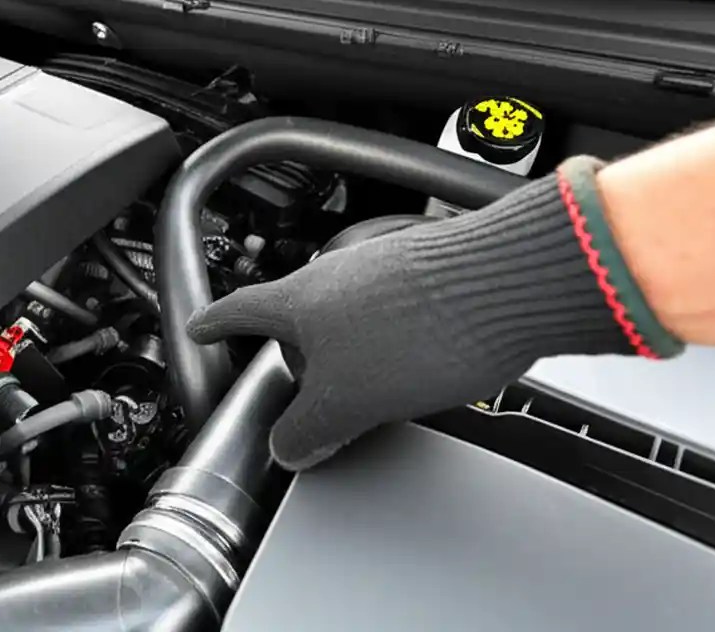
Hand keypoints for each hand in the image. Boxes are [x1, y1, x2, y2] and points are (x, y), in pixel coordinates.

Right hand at [187, 173, 647, 469]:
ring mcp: (386, 267)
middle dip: (304, 356)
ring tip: (381, 390)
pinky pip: (398, 313)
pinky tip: (424, 369)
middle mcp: (337, 273)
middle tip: (313, 393)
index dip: (216, 326)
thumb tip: (290, 447)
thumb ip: (309, 429)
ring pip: (352, 315)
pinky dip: (398, 342)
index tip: (202, 329)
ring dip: (357, 352)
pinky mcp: (432, 272)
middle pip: (300, 317)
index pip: (240, 311)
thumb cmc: (425, 330)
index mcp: (300, 298)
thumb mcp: (349, 402)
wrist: (513, 284)